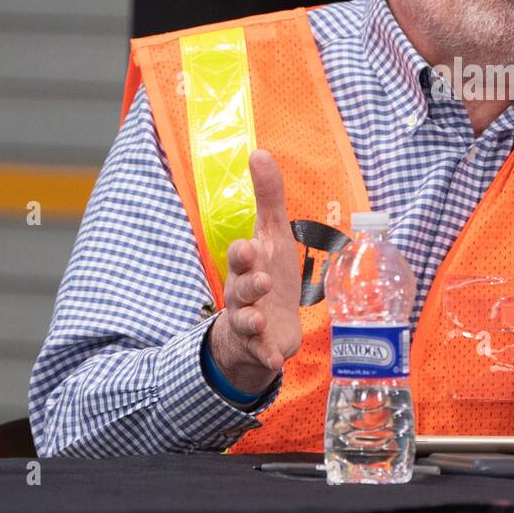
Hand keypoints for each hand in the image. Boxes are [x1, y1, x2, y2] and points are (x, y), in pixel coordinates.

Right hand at [208, 149, 302, 393]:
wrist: (262, 327)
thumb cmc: (267, 274)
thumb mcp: (272, 235)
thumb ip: (268, 197)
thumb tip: (259, 151)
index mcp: (247, 266)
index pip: (241, 256)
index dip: (243, 253)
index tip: (250, 247)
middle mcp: (244, 294)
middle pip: (239, 288)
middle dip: (247, 283)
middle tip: (259, 279)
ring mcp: (251, 322)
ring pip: (246, 320)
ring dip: (252, 319)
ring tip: (261, 319)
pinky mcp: (262, 346)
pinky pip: (260, 353)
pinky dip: (266, 356)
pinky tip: (274, 360)